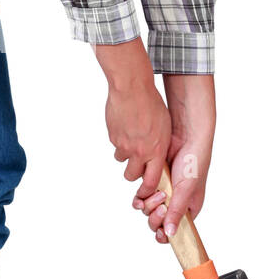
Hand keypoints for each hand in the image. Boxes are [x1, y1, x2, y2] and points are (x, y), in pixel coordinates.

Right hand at [93, 37, 170, 191]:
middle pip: (131, 176)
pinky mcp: (112, 136)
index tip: (146, 190)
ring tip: (131, 136)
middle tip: (136, 163)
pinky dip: (119, 138)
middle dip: (133, 173)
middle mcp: (139, 152)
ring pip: (121, 159)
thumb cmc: (152, 104)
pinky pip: (115, 144)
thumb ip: (159, 145)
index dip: (148, 190)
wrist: (132, 89)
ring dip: (125, 153)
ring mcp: (123, 145)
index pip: (151, 181)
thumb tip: (155, 155)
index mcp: (156, 151)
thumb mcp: (164, 127)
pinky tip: (125, 125)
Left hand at [132, 74, 215, 243]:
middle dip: (157, 217)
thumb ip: (177, 212)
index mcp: (190, 207)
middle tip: (161, 205)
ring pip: (149, 210)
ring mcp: (164, 191)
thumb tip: (171, 234)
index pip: (177, 230)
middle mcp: (176, 201)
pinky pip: (142, 195)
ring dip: (149, 205)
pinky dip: (141, 196)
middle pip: (160, 221)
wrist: (184, 135)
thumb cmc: (194, 161)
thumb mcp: (186, 189)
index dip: (167, 234)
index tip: (160, 233)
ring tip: (156, 193)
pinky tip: (143, 191)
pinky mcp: (153, 181)